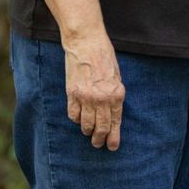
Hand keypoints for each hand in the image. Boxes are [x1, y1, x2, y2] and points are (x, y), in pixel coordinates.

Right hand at [63, 34, 124, 149]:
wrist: (86, 42)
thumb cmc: (104, 56)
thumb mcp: (117, 76)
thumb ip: (114, 94)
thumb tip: (112, 111)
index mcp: (116, 94)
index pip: (115, 122)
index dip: (113, 137)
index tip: (112, 146)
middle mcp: (101, 99)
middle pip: (100, 127)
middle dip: (99, 139)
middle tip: (98, 144)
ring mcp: (86, 97)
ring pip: (86, 124)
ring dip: (87, 130)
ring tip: (88, 132)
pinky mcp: (72, 94)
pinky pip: (73, 115)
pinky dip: (76, 119)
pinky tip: (78, 118)